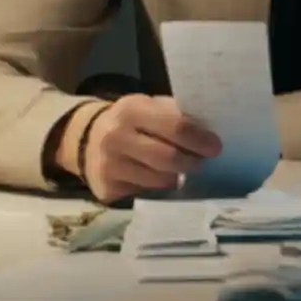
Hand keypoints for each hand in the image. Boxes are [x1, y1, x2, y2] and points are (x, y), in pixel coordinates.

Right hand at [62, 95, 222, 204]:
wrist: (84, 139)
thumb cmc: (131, 122)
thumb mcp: (149, 107)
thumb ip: (176, 115)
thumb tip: (211, 131)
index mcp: (132, 110)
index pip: (176, 126)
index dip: (200, 139)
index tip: (216, 147)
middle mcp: (116, 137)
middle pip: (168, 158)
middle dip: (192, 162)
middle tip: (202, 163)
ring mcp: (109, 166)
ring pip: (159, 180)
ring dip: (176, 177)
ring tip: (180, 170)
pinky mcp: (107, 189)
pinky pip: (145, 193)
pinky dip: (157, 188)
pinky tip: (156, 178)